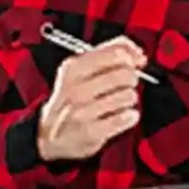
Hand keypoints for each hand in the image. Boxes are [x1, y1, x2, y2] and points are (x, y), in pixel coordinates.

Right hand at [37, 36, 146, 161]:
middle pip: (125, 74)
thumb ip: (108, 54)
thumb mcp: (79, 71)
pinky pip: (127, 118)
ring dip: (128, 100)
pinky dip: (129, 117)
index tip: (134, 61)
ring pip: (128, 96)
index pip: (115, 53)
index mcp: (72, 68)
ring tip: (117, 103)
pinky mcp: (92, 132)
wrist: (50, 136)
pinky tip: (119, 116)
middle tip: (123, 84)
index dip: (131, 56)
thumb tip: (137, 53)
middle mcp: (76, 88)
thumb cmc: (70, 101)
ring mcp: (83, 111)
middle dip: (131, 79)